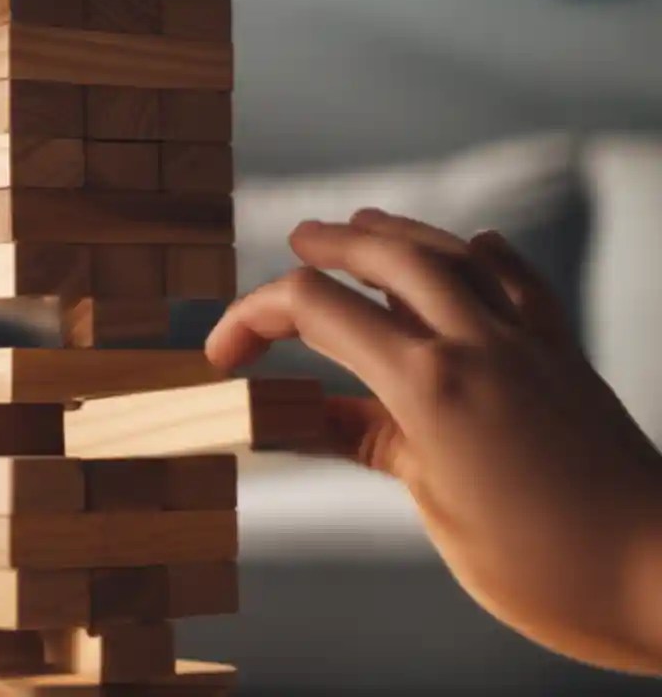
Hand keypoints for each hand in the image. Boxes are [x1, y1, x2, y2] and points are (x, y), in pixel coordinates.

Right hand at [207, 209, 661, 674]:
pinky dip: (481, 255)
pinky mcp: (563, 353)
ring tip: (362, 223)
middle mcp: (477, 341)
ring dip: (397, 232)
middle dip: (328, 244)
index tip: (222, 355)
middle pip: (384, 255)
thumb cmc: (543, 564)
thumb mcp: (433, 504)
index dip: (253, 317)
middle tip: (293, 241)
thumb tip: (293, 415)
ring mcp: (528, 340)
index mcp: (428, 384)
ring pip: (451, 253)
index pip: (316, 310)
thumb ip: (363, 440)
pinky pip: (519, 278)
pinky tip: (470, 250)